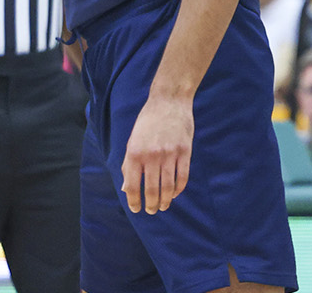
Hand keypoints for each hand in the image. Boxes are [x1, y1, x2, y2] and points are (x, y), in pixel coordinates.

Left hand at [121, 95, 192, 214]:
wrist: (168, 101)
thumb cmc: (147, 122)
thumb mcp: (132, 141)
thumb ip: (128, 165)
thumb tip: (126, 189)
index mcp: (134, 153)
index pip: (132, 186)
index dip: (134, 202)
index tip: (137, 209)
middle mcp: (151, 156)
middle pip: (151, 190)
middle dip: (151, 205)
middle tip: (152, 210)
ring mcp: (169, 154)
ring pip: (168, 187)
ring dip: (165, 200)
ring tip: (164, 206)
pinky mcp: (184, 151)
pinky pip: (182, 177)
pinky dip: (179, 189)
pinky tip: (175, 193)